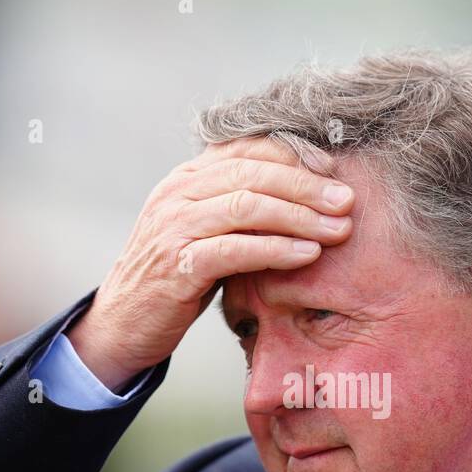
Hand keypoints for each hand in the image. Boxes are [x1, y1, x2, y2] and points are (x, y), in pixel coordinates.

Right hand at [67, 138, 354, 389]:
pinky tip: (307, 255)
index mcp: (187, 177)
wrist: (123, 322)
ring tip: (338, 229)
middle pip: (254, 174)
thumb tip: (304, 193)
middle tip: (348, 201)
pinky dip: (275, 249)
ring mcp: (174, 227)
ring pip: (247, 206)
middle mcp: (178, 193)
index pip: (247, 148)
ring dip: (300, 216)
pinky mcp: (177, 266)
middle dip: (308, 185)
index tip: (334, 170)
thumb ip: (240, 207)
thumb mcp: (206, 231)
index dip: (295, 155)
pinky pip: (234, 249)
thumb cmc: (176, 276)